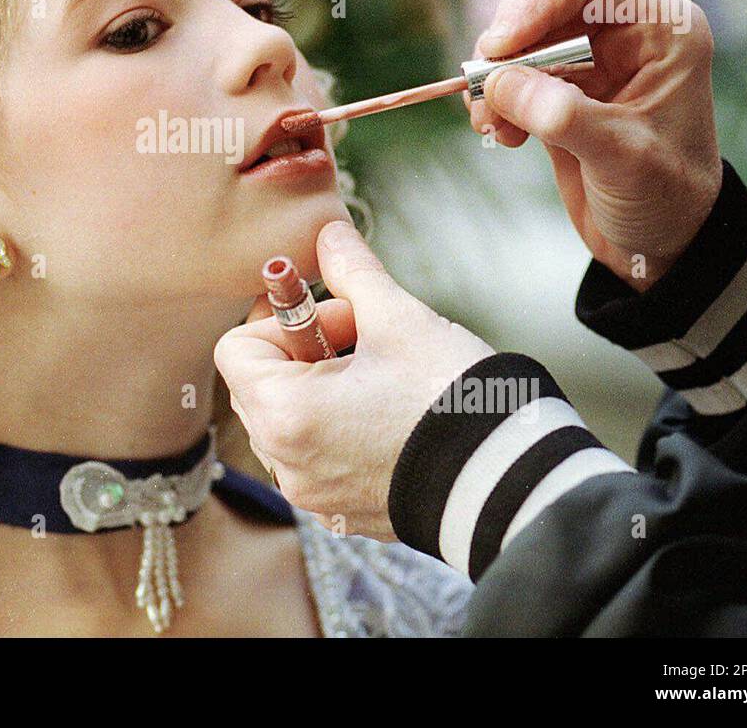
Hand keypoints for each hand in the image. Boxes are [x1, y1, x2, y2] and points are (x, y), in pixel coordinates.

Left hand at [215, 219, 493, 539]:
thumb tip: (328, 234)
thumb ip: (352, 271)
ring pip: (288, 419)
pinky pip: (316, 455)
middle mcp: (286, 463)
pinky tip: (390, 416)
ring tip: (380, 378)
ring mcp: (313, 494)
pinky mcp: (341, 511)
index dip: (284, 319)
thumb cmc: (450, 399)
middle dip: (303, 351)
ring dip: (320, 388)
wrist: (510, 481)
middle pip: (258, 383)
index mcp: (284, 415)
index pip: (236, 347)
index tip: (339, 317)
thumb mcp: (398, 318)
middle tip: (363, 340)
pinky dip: (338, 427)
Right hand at [469, 0, 722, 289]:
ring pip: (520, 36)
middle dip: (507, 46)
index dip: (536, 1)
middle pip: (543, 0)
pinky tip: (501, 135)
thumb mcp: (623, 159)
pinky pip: (511, 73)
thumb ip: (563, 117)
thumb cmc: (666, 198)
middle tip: (486, 94)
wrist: (664, 243)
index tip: (500, 48)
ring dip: (494, 77)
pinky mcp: (560, 89)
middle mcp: (625, 32)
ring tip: (491, 125)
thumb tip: (499, 83)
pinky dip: (494, 99)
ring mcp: (590, 60)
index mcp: (660, 28)